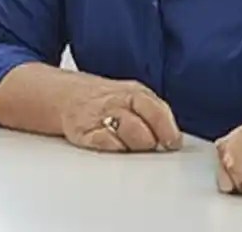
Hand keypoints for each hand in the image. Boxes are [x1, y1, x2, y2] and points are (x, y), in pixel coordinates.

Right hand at [58, 75, 181, 152]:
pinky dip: (113, 147)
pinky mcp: (83, 132)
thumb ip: (156, 115)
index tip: (172, 144)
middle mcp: (117, 103)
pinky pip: (104, 143)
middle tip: (147, 145)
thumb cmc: (108, 100)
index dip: (168, 132)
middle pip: (144, 130)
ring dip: (133, 146)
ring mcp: (99, 116)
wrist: (67, 95)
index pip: (158, 112)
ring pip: (127, 136)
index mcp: (135, 93)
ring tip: (129, 145)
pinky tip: (113, 145)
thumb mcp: (135, 97)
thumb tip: (174, 140)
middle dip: (149, 142)